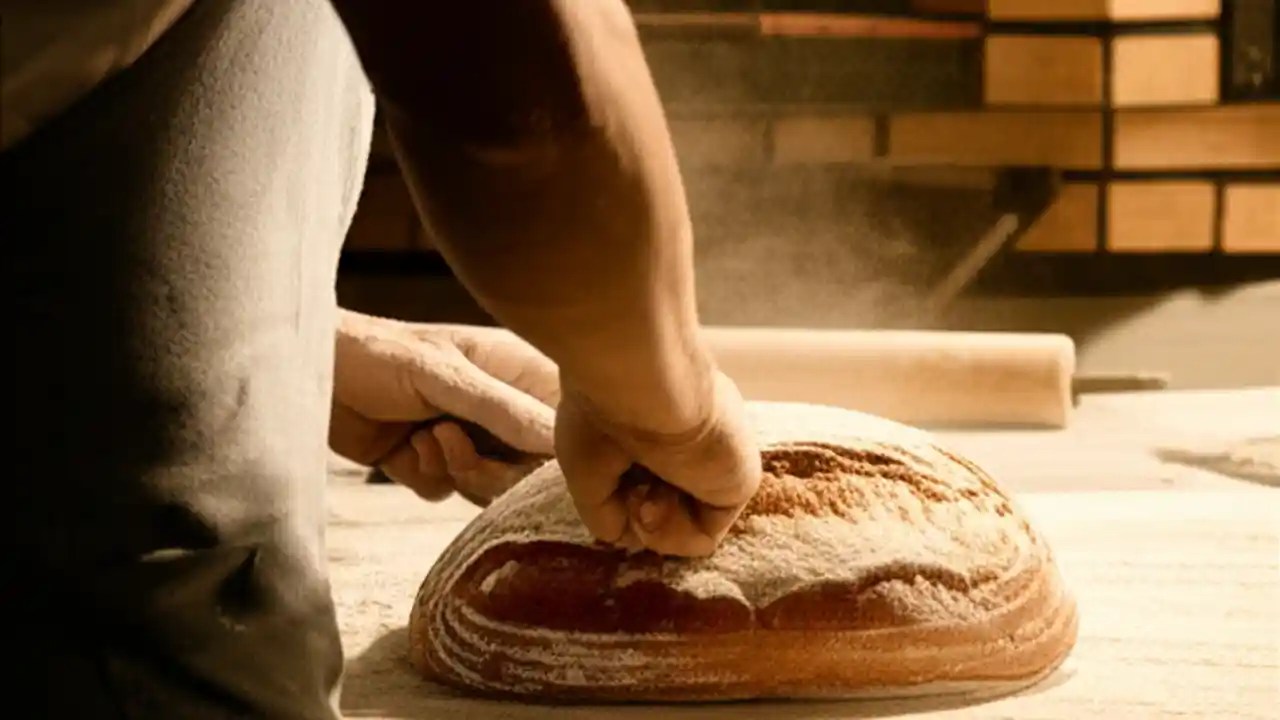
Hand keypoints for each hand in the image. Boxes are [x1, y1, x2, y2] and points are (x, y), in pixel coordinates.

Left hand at [330, 310, 557, 503]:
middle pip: (530, 467)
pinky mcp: (435, 462)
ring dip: (454, 471)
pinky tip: (402, 448)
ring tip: (424, 437)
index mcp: (519, 372)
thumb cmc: (379, 355)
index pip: (562, 423)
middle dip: (490, 467)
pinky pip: (451, 494)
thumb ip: (504, 410)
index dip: (553, 452)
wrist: (310, 376)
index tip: (523, 460)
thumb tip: (560, 442)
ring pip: (491, 487)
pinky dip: (425, 478)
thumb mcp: (447, 377)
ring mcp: (470, 437)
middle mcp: (502, 407)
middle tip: (451, 442)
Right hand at [555, 369, 761, 557]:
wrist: (644, 393)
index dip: (620, 490)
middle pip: (663, 501)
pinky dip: (673, 534)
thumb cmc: (605, 415)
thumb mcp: (586, 468)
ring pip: (682, 524)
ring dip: (650, 523)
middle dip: (634, 507)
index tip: (607, 479)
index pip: (646, 473)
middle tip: (625, 489)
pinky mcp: (738, 485)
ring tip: (641, 493)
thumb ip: (605, 510)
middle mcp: (694, 442)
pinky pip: (703, 537)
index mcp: (662, 422)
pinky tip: (660, 502)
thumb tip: (628, 537)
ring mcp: (716, 464)